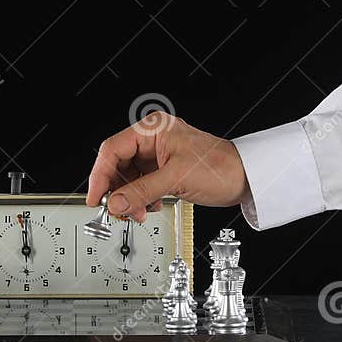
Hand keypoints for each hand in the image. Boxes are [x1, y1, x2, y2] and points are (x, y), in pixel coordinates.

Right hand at [86, 112, 249, 221]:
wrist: (246, 178)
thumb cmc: (220, 167)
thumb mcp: (176, 179)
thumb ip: (141, 191)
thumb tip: (114, 203)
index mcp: (152, 129)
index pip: (112, 149)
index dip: (100, 175)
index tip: (95, 197)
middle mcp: (152, 139)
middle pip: (118, 164)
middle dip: (116, 190)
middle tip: (116, 209)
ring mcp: (158, 155)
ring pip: (128, 177)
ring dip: (128, 198)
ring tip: (136, 212)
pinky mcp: (164, 170)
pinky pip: (141, 184)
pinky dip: (140, 199)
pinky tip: (147, 207)